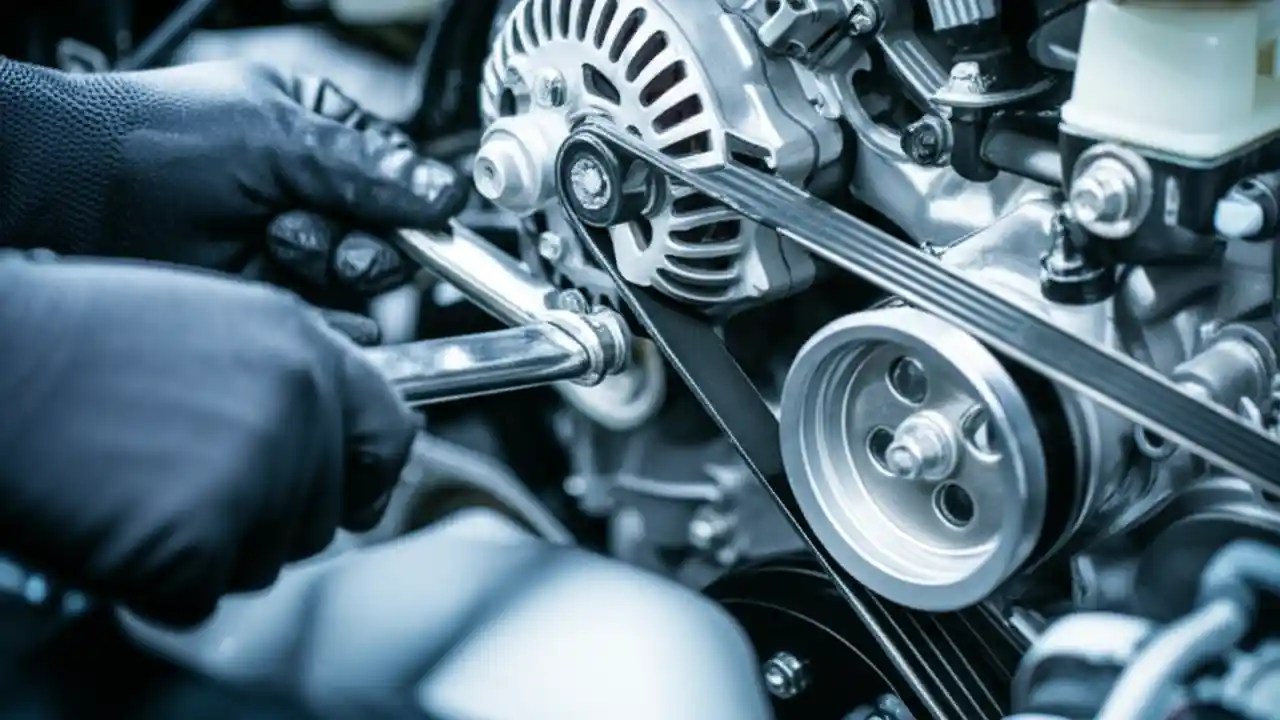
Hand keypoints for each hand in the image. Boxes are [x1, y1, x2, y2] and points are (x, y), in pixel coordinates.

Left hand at [0, 58, 466, 308]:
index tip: (430, 225)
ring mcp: (294, 244)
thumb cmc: (163, 139)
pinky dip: (337, 323)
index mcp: (326, 135)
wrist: (81, 192)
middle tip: (333, 242)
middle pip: (390, 238)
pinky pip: (331, 319)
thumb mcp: (279, 138)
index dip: (419, 207)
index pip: (402, 179)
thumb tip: (445, 194)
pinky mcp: (272, 294)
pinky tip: (327, 313)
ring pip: (360, 279)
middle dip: (366, 245)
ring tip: (282, 243)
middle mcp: (316, 192)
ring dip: (332, 267)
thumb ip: (368, 171)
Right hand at [0, 253, 416, 625]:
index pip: (390, 434)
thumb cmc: (74, 345)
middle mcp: (297, 406)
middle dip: (262, 521)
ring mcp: (255, 473)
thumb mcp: (209, 325)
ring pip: (266, 563)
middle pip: (321, 516)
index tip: (351, 497)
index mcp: (301, 346)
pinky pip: (199, 598)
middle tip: (180, 484)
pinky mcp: (199, 538)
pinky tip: (113, 524)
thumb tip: (330, 442)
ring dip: (208, 552)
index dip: (368, 476)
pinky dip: (153, 584)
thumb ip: (282, 380)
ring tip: (138, 489)